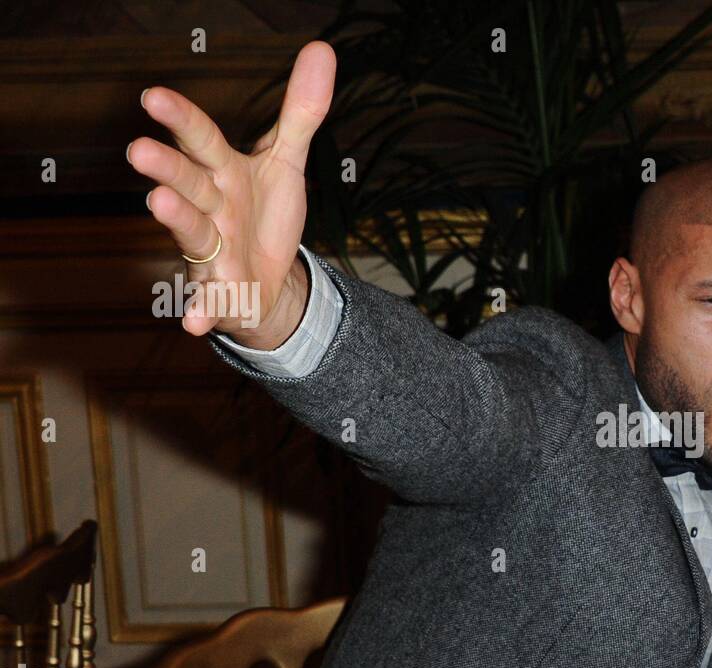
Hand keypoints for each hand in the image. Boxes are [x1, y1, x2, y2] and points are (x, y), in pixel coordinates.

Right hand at [127, 41, 335, 347]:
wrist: (270, 282)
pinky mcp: (220, 294)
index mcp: (224, 172)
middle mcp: (210, 208)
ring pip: (192, 233)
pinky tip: (195, 323)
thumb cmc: (265, 215)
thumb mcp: (286, 162)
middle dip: (166, 167)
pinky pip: (209, 304)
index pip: (202, 141)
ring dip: (176, 220)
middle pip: (189, 183)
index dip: (181, 120)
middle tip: (138, 151)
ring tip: (159, 204)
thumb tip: (322, 50)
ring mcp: (211, 251)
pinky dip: (201, 312)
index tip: (153, 96)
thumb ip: (299, 112)